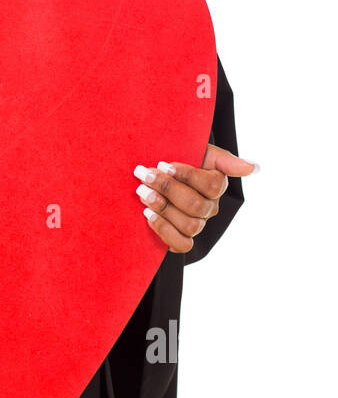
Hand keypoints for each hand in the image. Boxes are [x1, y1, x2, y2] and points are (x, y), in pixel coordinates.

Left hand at [133, 144, 258, 253]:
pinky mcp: (182, 238)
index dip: (187, 176)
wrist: (156, 172)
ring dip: (163, 208)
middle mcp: (210, 208)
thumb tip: (254, 169)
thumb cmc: (180, 161)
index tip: (163, 164)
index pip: (211, 186)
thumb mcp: (201, 152)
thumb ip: (225, 160)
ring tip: (142, 193)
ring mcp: (198, 224)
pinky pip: (182, 245)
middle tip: (144, 175)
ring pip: (190, 225)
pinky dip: (164, 231)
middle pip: (197, 206)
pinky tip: (148, 214)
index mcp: (217, 186)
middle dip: (168, 189)